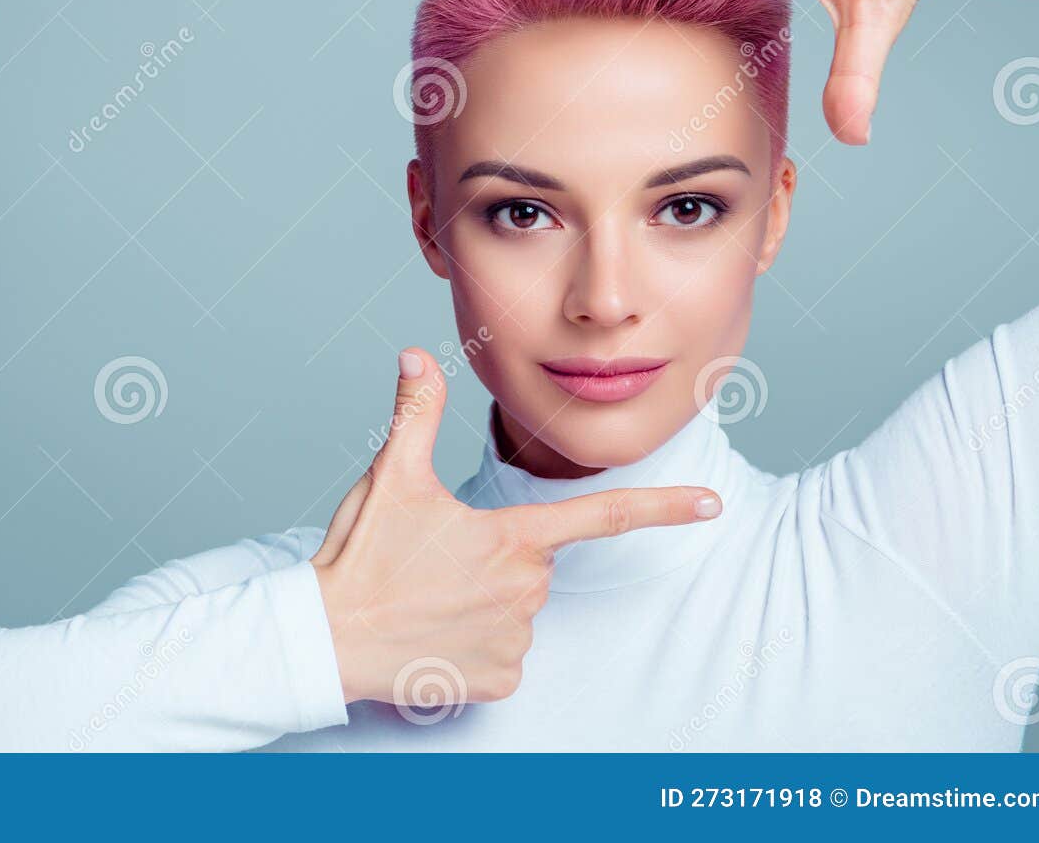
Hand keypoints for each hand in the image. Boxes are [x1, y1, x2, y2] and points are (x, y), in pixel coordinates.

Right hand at [309, 347, 721, 706]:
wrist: (327, 639)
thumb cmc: (362, 557)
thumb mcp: (390, 476)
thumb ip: (415, 413)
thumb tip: (415, 356)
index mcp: (511, 537)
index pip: (601, 516)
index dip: (662, 507)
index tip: (711, 505)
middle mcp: (525, 590)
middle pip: (532, 562)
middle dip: (494, 556)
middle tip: (433, 559)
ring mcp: (514, 640)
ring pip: (516, 610)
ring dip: (481, 602)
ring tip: (425, 598)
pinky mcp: (499, 681)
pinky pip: (501, 655)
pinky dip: (473, 646)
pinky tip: (433, 635)